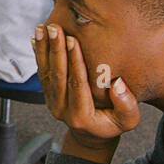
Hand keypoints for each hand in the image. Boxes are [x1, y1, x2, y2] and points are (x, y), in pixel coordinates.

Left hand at [33, 23, 139, 161]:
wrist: (92, 134)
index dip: (74, 62)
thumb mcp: (127, 121)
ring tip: (42, 28)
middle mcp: (62, 109)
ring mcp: (52, 101)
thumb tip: (117, 84)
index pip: (77, 84)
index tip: (72, 40)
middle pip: (58, 76)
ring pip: (46, 73)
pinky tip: (36, 38)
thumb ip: (126, 106)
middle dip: (56, 50)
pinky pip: (42, 72)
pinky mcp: (48, 94)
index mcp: (81, 116)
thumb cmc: (113, 124)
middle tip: (54, 28)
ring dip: (43, 49)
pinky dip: (39, 54)